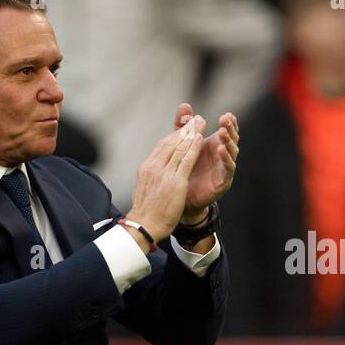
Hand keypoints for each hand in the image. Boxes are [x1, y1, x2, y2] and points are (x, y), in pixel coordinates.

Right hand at [126, 110, 206, 244]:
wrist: (143, 226)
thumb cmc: (145, 212)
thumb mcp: (144, 188)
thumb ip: (151, 176)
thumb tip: (153, 170)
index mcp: (147, 167)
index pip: (161, 146)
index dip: (173, 135)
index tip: (182, 128)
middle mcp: (154, 166)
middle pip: (170, 142)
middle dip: (184, 130)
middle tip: (194, 118)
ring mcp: (164, 173)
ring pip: (179, 148)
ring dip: (191, 133)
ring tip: (200, 122)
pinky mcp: (175, 181)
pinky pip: (186, 160)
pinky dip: (193, 147)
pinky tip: (200, 139)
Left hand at [178, 104, 237, 218]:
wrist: (181, 196)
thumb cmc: (186, 168)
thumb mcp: (183, 144)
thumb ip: (184, 126)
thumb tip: (185, 105)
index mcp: (216, 146)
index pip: (227, 131)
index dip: (230, 123)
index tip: (228, 114)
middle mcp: (223, 156)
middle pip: (231, 140)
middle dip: (229, 129)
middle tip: (225, 120)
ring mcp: (224, 170)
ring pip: (231, 154)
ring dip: (228, 143)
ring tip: (223, 133)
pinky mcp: (222, 183)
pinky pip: (227, 170)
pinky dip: (226, 160)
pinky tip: (222, 151)